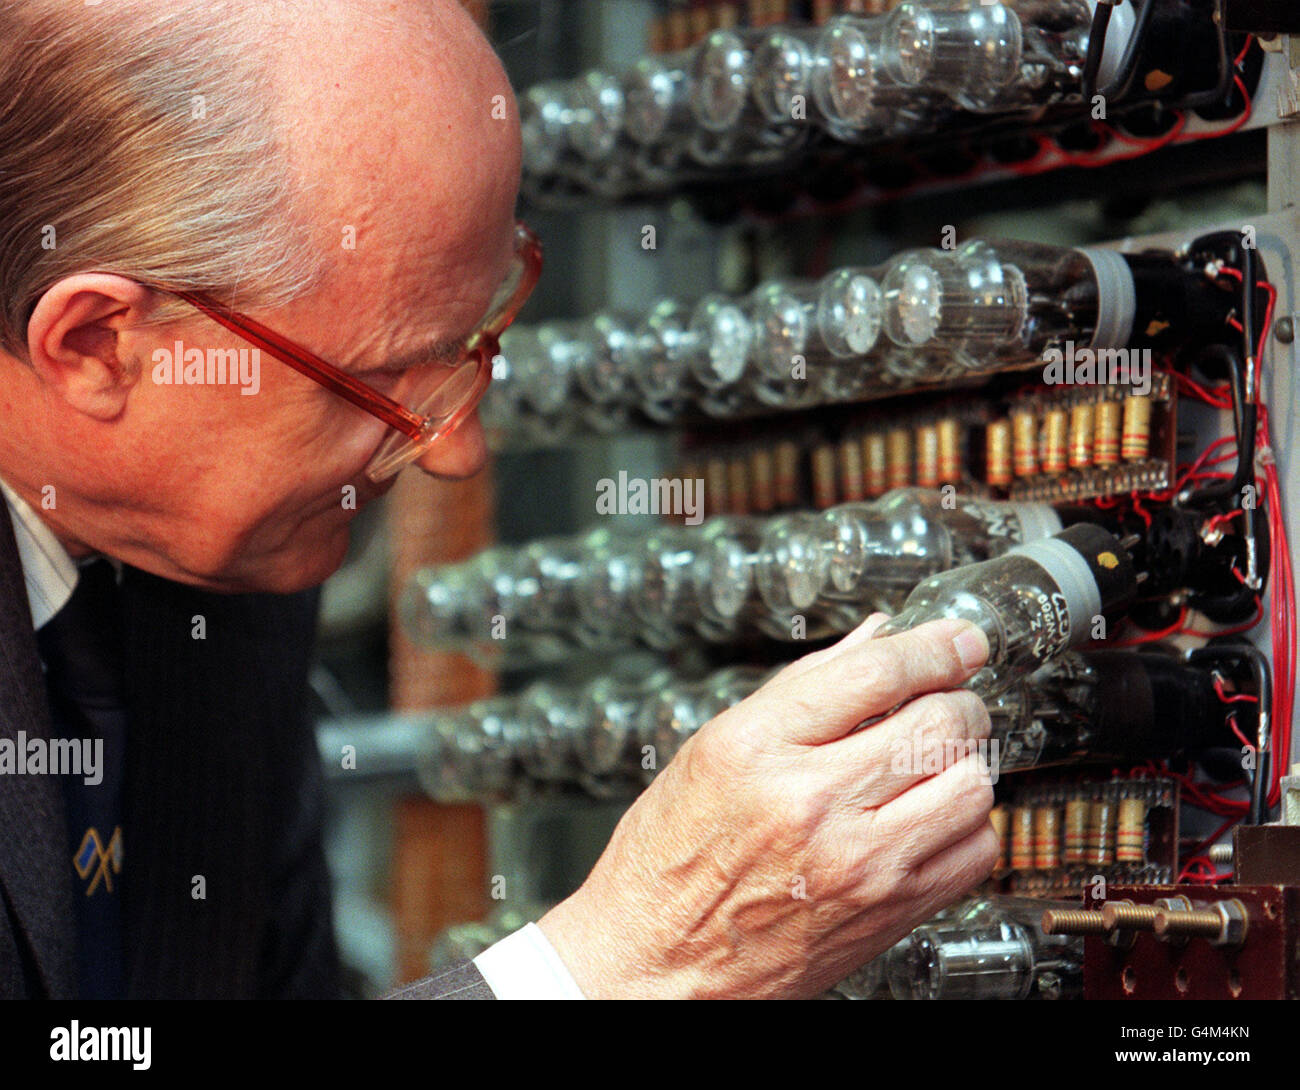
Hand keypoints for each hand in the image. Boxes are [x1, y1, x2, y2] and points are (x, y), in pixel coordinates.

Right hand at [538, 615, 998, 998]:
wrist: (655, 965)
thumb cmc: (668, 863)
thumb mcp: (709, 751)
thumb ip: (798, 688)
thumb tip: (870, 639)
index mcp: (755, 748)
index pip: (874, 674)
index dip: (934, 646)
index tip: (957, 639)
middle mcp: (810, 802)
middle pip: (938, 723)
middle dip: (957, 700)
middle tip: (947, 700)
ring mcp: (857, 862)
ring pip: (970, 784)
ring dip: (966, 760)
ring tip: (937, 759)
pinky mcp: (888, 911)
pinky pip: (974, 851)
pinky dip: (967, 824)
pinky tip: (933, 815)